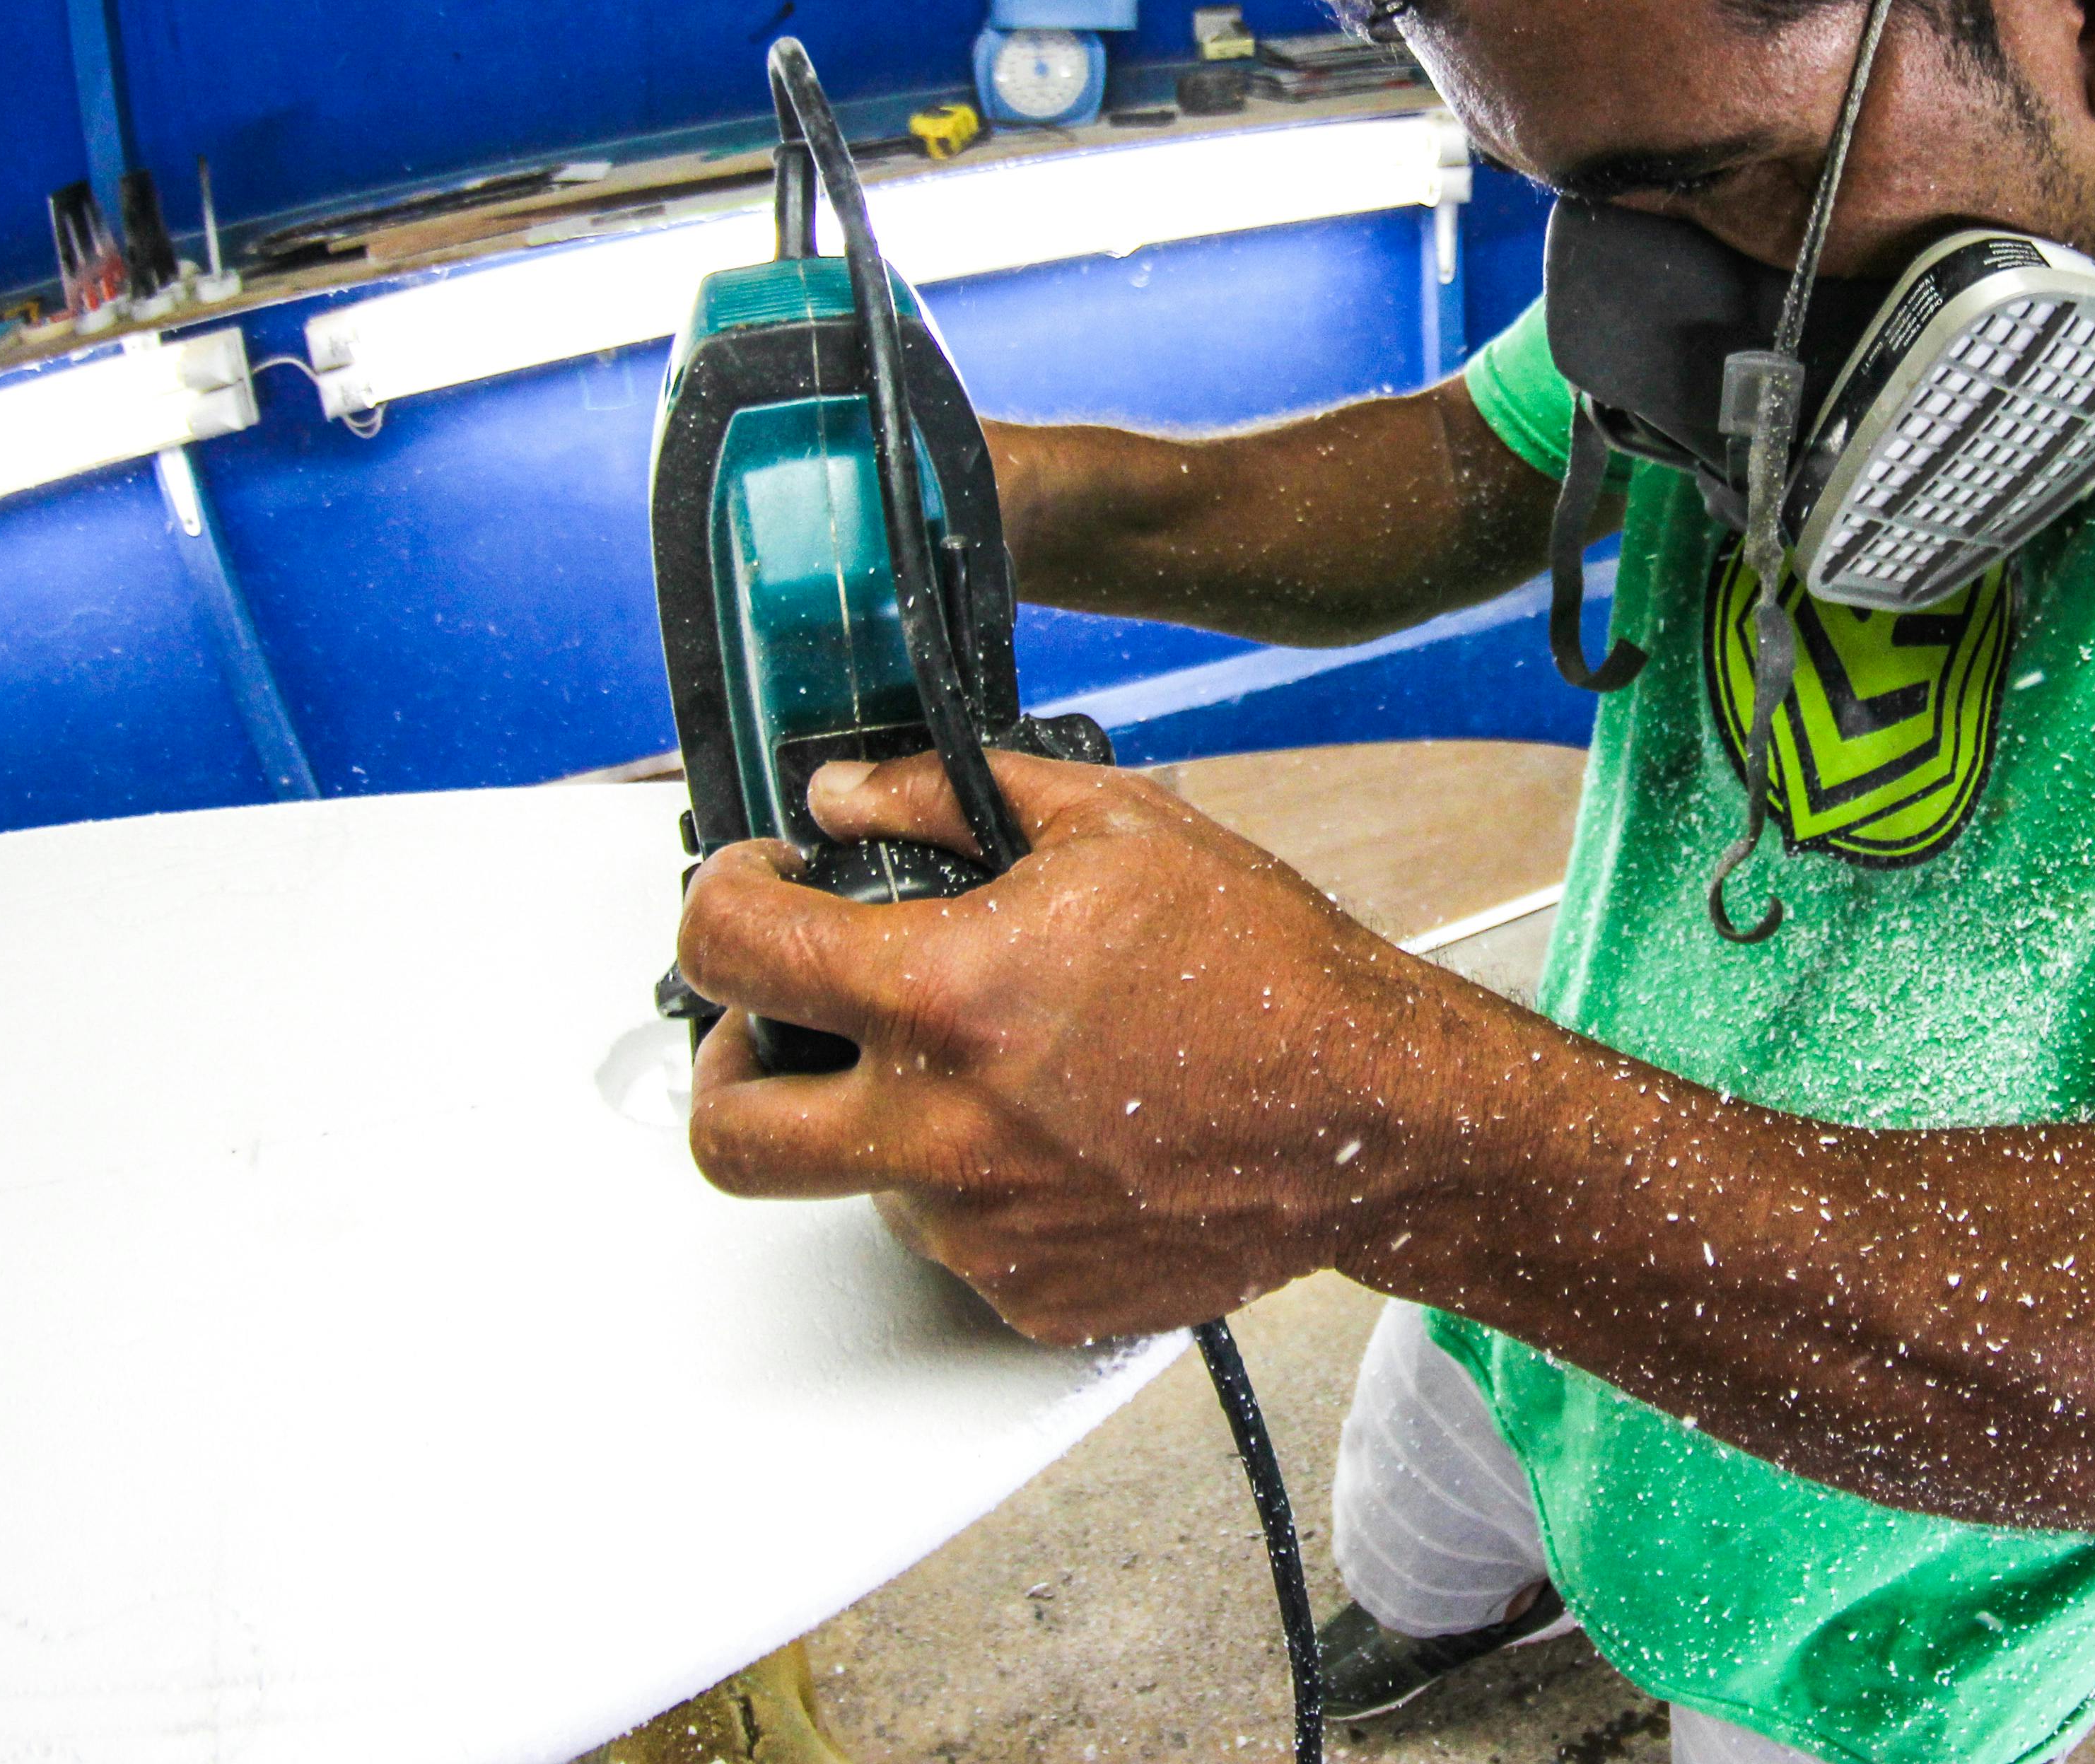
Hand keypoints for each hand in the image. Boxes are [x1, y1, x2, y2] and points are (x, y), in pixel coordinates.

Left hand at [675, 747, 1479, 1341]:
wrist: (1377, 1118)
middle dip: (726, 1065)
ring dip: (887, 1120)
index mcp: (947, 999)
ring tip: (999, 1066)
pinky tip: (1056, 1132)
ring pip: (854, 1184)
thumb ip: (947, 797)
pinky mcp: (1027, 1297)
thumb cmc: (1268, 971)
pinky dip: (975, 1187)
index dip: (717, 901)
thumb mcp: (1114, 825)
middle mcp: (942, 1133)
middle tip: (784, 1024)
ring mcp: (980, 1231)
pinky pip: (951, 1242)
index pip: (731, 952)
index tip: (750, 893)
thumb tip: (844, 796)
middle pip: (723, 1133)